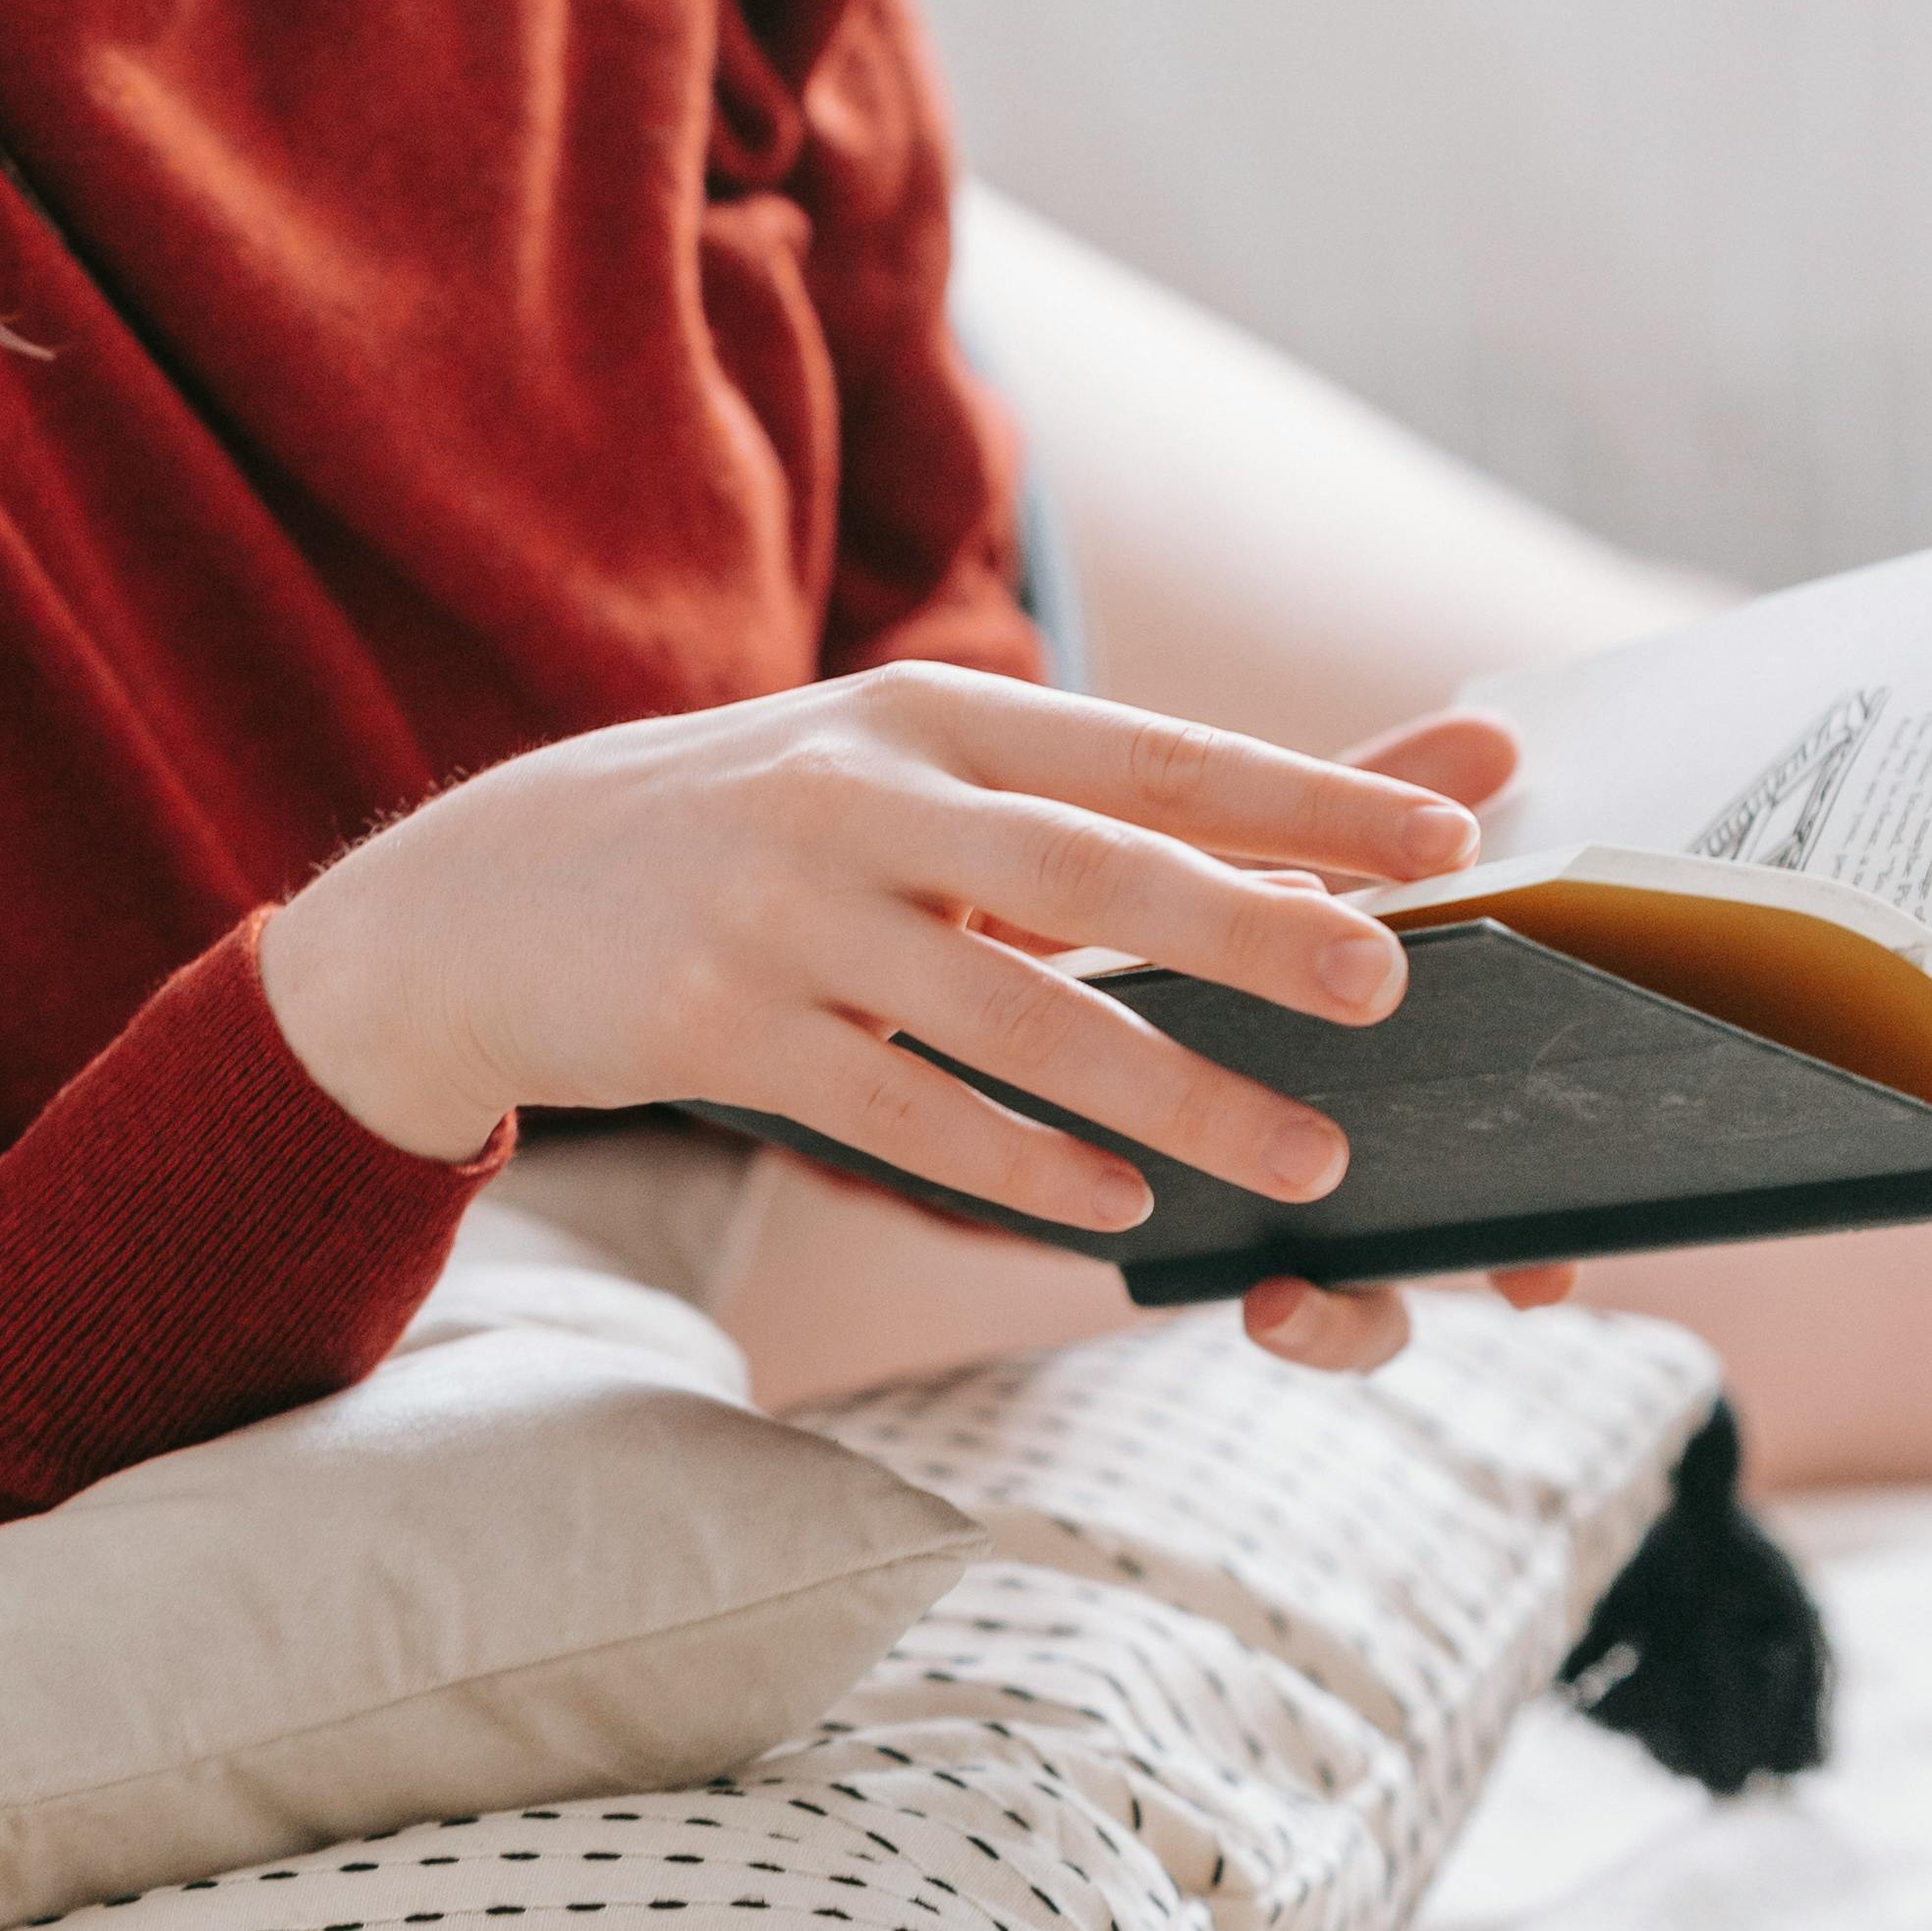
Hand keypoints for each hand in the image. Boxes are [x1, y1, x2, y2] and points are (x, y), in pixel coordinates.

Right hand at [259, 668, 1517, 1372]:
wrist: (481, 897)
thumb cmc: (744, 837)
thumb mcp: (888, 773)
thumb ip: (1071, 802)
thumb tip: (1288, 829)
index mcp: (927, 715)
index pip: (1148, 754)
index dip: (1300, 796)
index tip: (1450, 837)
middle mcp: (857, 795)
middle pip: (1092, 870)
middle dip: (1256, 931)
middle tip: (1393, 991)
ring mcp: (778, 915)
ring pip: (1012, 1019)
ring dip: (1171, 1098)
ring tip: (1303, 1163)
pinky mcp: (711, 1029)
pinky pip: (898, 1114)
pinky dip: (1018, 1167)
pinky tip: (1117, 1215)